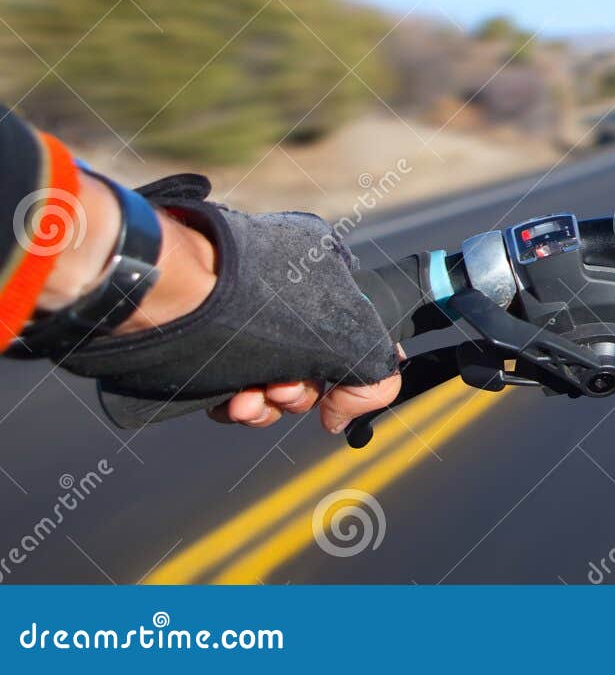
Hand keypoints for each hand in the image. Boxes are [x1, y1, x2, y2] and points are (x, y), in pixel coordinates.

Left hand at [38, 169, 401, 434]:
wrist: (162, 303)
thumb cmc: (257, 310)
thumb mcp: (347, 339)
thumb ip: (375, 377)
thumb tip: (340, 419)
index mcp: (327, 271)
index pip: (361, 329)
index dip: (357, 372)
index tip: (342, 401)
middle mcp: (289, 292)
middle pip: (318, 366)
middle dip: (301, 393)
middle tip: (282, 391)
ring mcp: (247, 318)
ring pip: (274, 383)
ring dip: (268, 406)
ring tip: (247, 401)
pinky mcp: (207, 343)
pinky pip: (235, 386)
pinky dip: (236, 404)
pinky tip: (227, 403)